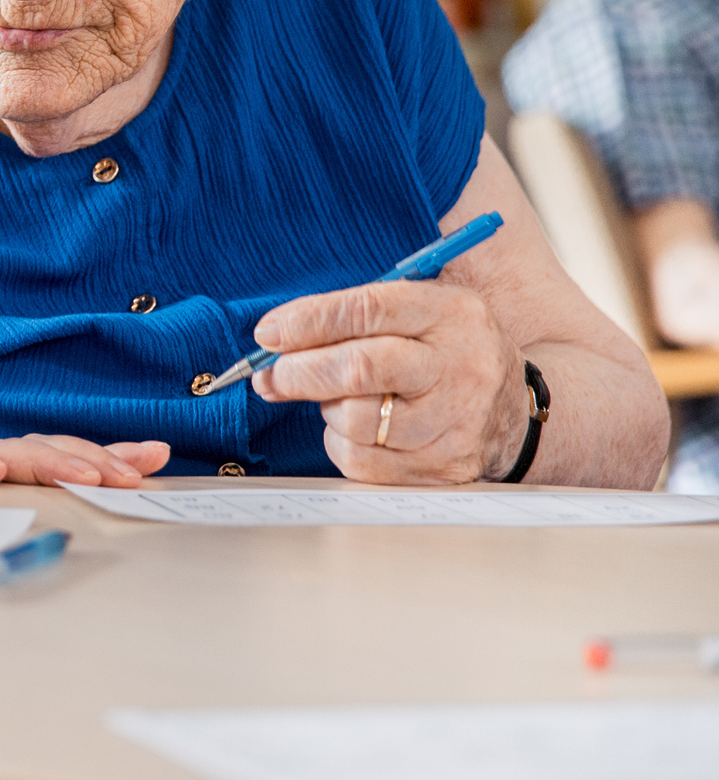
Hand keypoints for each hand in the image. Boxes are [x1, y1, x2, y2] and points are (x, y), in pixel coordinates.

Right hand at [0, 434, 170, 486]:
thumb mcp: (50, 521)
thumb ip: (96, 485)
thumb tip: (157, 454)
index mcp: (25, 473)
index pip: (71, 453)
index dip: (110, 453)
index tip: (149, 463)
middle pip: (41, 449)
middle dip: (86, 460)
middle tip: (118, 479)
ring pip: (2, 452)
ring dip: (42, 460)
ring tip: (77, 475)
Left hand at [251, 278, 529, 483]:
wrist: (513, 412)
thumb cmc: (445, 351)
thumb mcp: (420, 311)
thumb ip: (354, 316)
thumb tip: (274, 340)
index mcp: (450, 314)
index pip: (368, 310)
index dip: (309, 321)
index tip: (267, 333)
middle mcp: (459, 367)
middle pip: (359, 368)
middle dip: (299, 372)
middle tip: (270, 375)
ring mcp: (455, 423)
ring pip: (354, 420)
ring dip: (327, 410)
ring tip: (341, 399)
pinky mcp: (444, 469)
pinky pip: (361, 462)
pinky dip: (342, 444)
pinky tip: (360, 430)